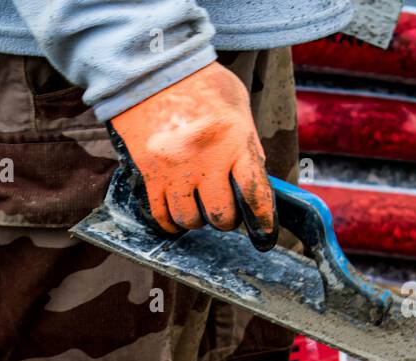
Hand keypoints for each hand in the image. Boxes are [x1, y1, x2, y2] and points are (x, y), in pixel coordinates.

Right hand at [109, 63, 273, 236]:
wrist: (153, 70)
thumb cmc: (200, 85)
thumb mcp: (237, 107)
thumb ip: (247, 143)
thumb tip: (254, 179)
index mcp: (234, 140)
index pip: (254, 194)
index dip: (263, 221)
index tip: (265, 234)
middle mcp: (205, 159)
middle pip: (220, 214)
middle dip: (227, 219)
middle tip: (226, 213)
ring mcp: (174, 169)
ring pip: (189, 219)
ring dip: (197, 220)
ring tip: (199, 209)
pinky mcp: (150, 173)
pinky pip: (161, 214)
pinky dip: (170, 222)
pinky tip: (176, 218)